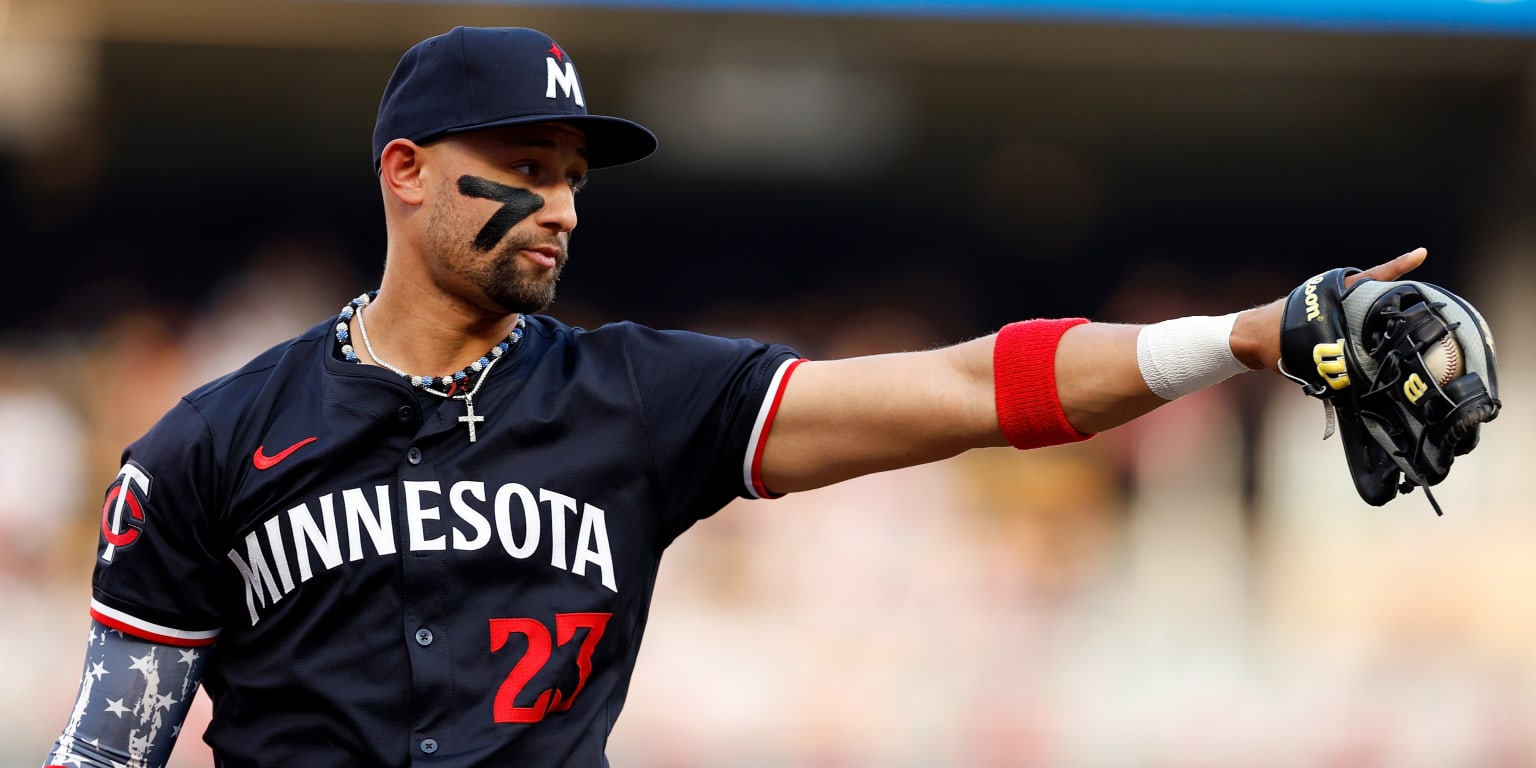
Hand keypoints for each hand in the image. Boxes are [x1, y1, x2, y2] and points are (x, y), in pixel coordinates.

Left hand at [1232, 247, 1427, 372]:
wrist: (1249, 340)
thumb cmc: (1273, 343)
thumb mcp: (1304, 352)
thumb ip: (1331, 362)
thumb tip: (1354, 379)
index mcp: (1333, 294)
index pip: (1374, 276)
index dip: (1398, 266)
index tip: (1421, 254)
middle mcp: (1334, 294)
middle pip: (1374, 292)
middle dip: (1396, 299)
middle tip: (1421, 307)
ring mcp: (1329, 303)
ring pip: (1363, 307)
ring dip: (1378, 317)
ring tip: (1399, 328)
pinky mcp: (1323, 316)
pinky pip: (1347, 319)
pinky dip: (1359, 329)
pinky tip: (1370, 343)